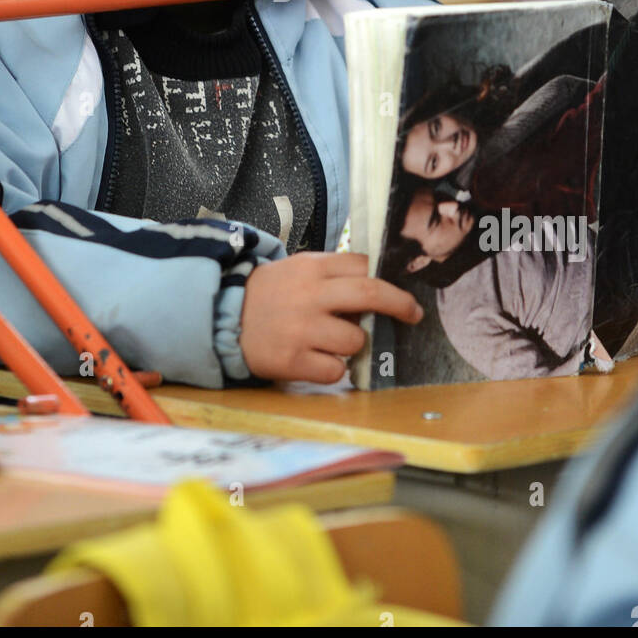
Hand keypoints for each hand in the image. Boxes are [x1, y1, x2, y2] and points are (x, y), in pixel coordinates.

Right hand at [239, 251, 422, 383]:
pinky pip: (336, 371)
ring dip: (354, 345)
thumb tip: (376, 280)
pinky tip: (317, 359)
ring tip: (333, 341)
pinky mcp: (293, 361)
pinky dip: (333, 369)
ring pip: (355, 341)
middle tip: (413, 314)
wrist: (224, 318)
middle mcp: (309, 296)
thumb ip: (332, 272)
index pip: (362, 266)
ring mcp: (301, 329)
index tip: (398, 292)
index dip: (384, 279)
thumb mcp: (297, 270)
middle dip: (400, 304)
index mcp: (311, 268)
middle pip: (370, 295)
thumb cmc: (271, 294)